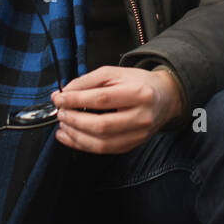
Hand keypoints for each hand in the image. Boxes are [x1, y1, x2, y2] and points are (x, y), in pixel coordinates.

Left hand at [50, 65, 181, 153]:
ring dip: (76, 136)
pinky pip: (104, 150)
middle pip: (102, 125)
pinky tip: (70, 137)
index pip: (102, 99)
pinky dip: (82, 145)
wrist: (164, 97)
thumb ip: (88, 81)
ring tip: (63, 125)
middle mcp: (142, 116)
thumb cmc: (138, 83)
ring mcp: (138, 135)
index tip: (58, 99)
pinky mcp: (132, 145)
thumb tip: (65, 94)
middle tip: (60, 113)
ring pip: (101, 143)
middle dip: (74, 120)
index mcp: (139, 93)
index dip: (76, 100)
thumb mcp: (114, 73)